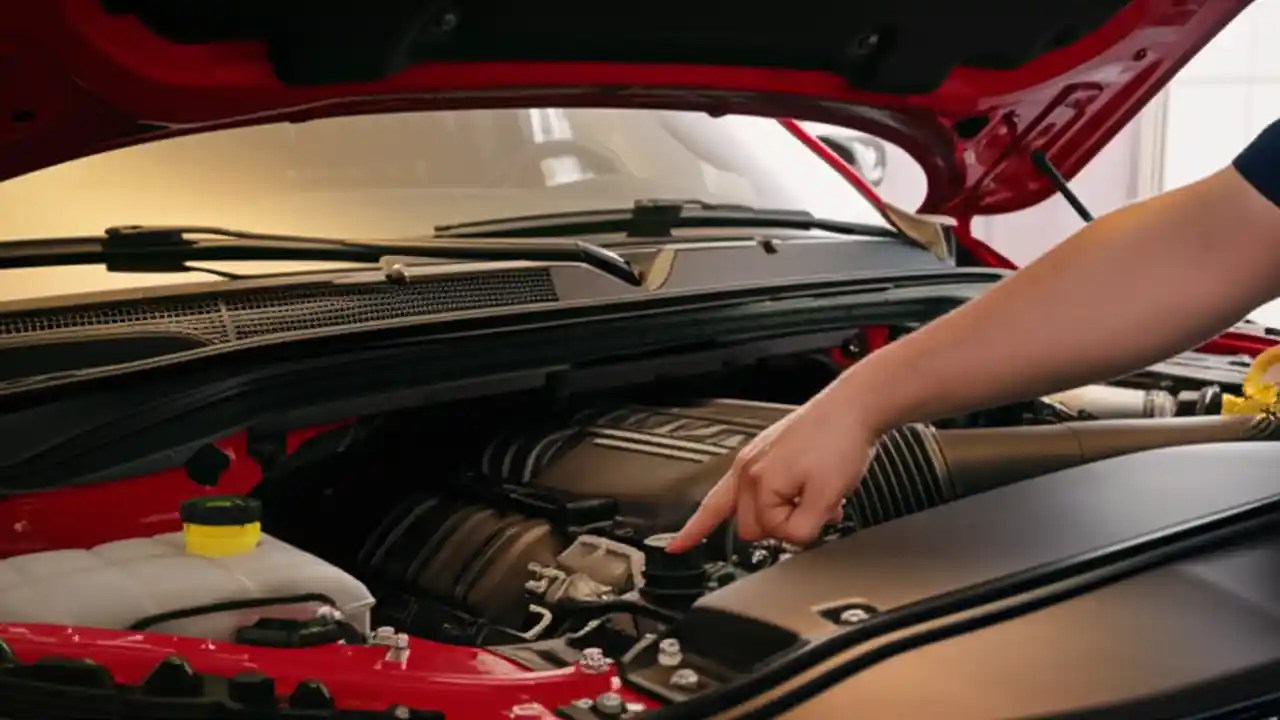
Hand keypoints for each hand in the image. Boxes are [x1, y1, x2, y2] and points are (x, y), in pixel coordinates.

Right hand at [667, 380, 878, 551]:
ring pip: (734, 509)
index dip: (797, 531)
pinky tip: (693, 533)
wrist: (850, 409)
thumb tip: (790, 538)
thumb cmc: (840, 443)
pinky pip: (728, 492)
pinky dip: (717, 513)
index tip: (818, 520)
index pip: (767, 530)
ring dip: (770, 515)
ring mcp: (749, 459)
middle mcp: (746, 469)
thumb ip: (803, 527)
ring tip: (799, 502)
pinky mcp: (759, 455)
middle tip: (811, 512)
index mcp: (759, 480)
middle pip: (747, 525)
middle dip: (780, 526)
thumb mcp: (828, 497)